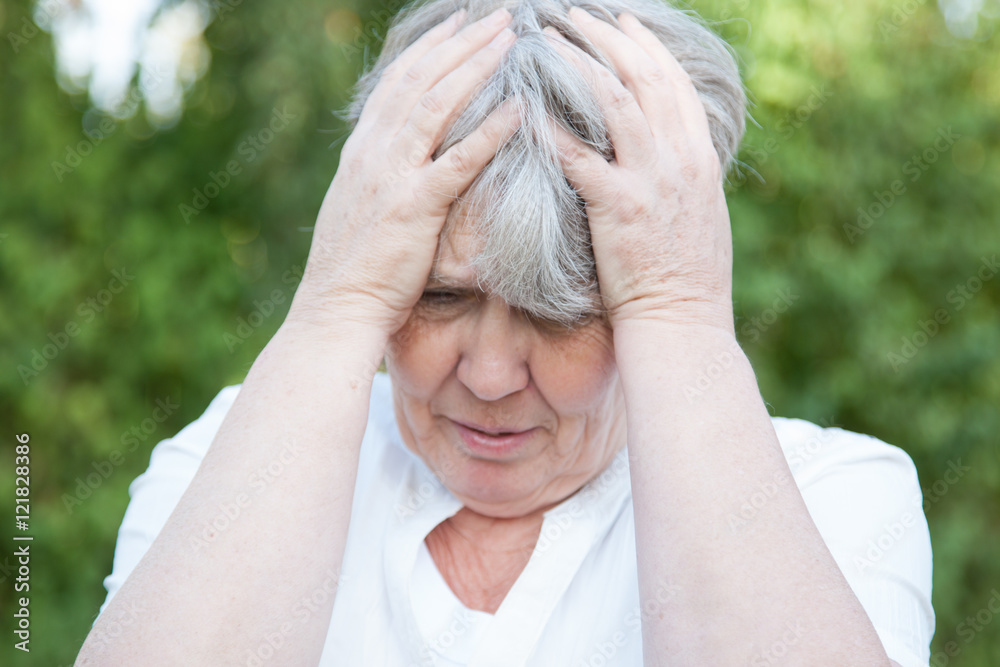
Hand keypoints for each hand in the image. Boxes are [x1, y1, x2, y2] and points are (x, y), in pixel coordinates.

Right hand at [288, 8, 520, 337]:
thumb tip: (408, 157)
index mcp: (362, 150)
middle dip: (461, 42)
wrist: (336, 309)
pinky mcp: (415, 207)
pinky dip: (489, 131)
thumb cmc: (354, 268)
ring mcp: (393, 177)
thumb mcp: (361, 207)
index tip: (459, 25)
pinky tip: (518, 109)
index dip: (431, 49)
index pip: (398, 83)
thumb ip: (383, 174)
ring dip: (476, 67)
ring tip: (508, 40)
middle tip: (495, 16)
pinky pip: (458, 161)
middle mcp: (373, 152)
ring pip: (437, 105)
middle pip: (421, 80)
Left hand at [544, 8, 733, 332]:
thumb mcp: (697, 212)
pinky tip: (528, 109)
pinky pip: (581, 157)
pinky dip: (554, 130)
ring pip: (618, 100)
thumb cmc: (686, 277)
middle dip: (609, 36)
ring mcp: (651, 180)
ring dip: (581, 62)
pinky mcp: (619, 208)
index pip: (672, 82)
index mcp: (699, 155)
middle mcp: (679, 158)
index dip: (644, 45)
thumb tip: (662, 149)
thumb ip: (681, 173)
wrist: (684, 321)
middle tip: (575, 14)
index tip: (620, 20)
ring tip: (550, 38)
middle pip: (645, 76)